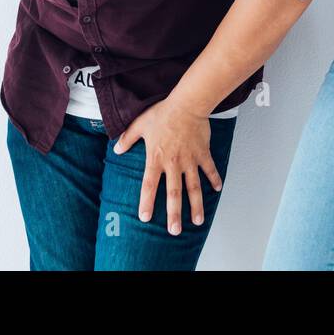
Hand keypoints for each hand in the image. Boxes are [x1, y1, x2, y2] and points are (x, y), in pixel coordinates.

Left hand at [112, 97, 224, 234]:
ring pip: (193, 187)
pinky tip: (217, 190)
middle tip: (175, 231)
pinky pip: (209, 169)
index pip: (149, 185)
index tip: (145, 218)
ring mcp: (190, 160)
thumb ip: (128, 138)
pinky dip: (214, 179)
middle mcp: (173, 163)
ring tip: (198, 221)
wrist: (187, 104)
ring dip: (196, 205)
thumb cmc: (163, 113)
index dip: (147, 202)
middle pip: (174, 193)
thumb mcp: (140, 124)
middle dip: (174, 214)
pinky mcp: (202, 153)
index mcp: (156, 158)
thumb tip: (116, 149)